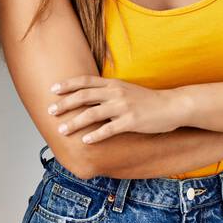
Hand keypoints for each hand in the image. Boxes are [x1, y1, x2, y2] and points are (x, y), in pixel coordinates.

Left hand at [47, 76, 185, 144]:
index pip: (85, 81)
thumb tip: (86, 96)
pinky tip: (86, 141)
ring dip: (75, 123)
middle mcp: (116, 93)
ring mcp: (123, 107)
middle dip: (64, 104)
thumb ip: (107, 90)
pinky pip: (109, 129)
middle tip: (50, 111)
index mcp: (113, 84)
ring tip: (62, 130)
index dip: (67, 84)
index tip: (52, 89)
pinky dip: (96, 135)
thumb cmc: (146, 99)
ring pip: (92, 114)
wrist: (172, 105)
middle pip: (83, 96)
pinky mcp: (131, 121)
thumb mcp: (125, 89)